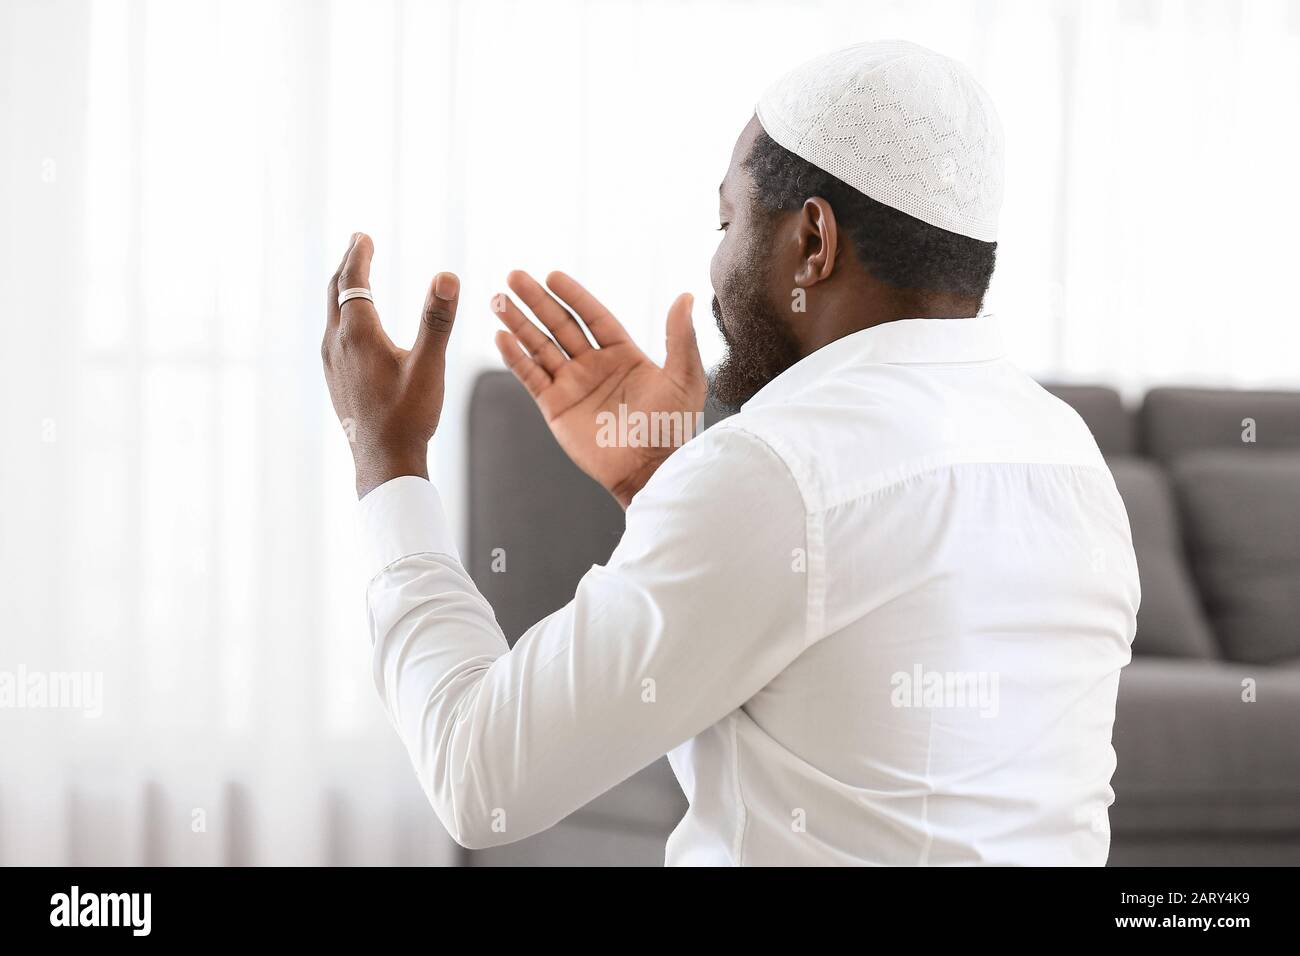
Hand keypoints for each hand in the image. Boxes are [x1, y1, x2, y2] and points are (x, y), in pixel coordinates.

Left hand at [322, 233, 459, 497]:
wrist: (384, 462)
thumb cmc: (409, 415)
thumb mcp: (429, 366)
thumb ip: (437, 319)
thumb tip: (447, 275)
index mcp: (358, 335)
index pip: (353, 281)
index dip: (359, 255)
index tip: (363, 235)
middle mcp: (336, 344)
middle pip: (335, 292)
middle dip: (348, 265)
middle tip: (358, 243)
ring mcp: (331, 363)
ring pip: (332, 314)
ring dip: (342, 290)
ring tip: (354, 277)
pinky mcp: (334, 378)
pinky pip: (333, 334)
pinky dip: (342, 314)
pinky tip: (352, 325)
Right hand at [491, 271, 706, 507]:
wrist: (650, 471)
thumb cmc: (672, 427)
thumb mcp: (685, 378)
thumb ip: (680, 337)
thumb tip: (685, 295)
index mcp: (624, 354)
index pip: (592, 316)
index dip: (573, 295)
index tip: (552, 275)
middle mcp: (594, 366)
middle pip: (560, 325)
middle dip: (537, 301)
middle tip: (514, 276)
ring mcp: (573, 386)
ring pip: (540, 346)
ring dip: (519, 323)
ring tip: (497, 300)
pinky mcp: (556, 408)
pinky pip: (531, 377)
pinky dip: (515, 357)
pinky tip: (500, 336)